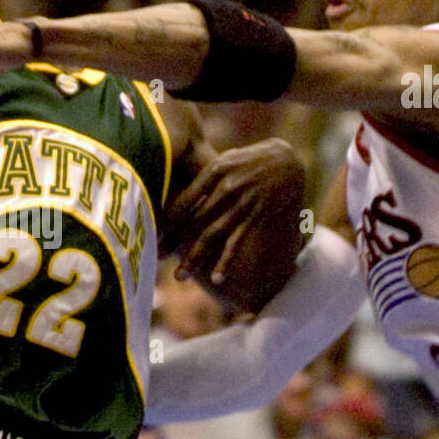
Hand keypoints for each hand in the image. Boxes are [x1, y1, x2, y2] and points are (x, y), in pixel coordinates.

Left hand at [162, 138, 305, 314]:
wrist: (289, 160)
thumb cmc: (250, 160)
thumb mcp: (226, 160)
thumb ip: (204, 177)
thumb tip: (180, 195)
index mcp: (214, 171)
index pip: (184, 198)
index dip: (166, 219)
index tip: (150, 234)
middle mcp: (226, 187)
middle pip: (193, 219)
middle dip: (172, 241)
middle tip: (154, 258)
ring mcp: (241, 203)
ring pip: (212, 234)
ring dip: (195, 257)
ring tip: (179, 276)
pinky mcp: (255, 215)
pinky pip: (237, 241)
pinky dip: (226, 261)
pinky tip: (216, 278)